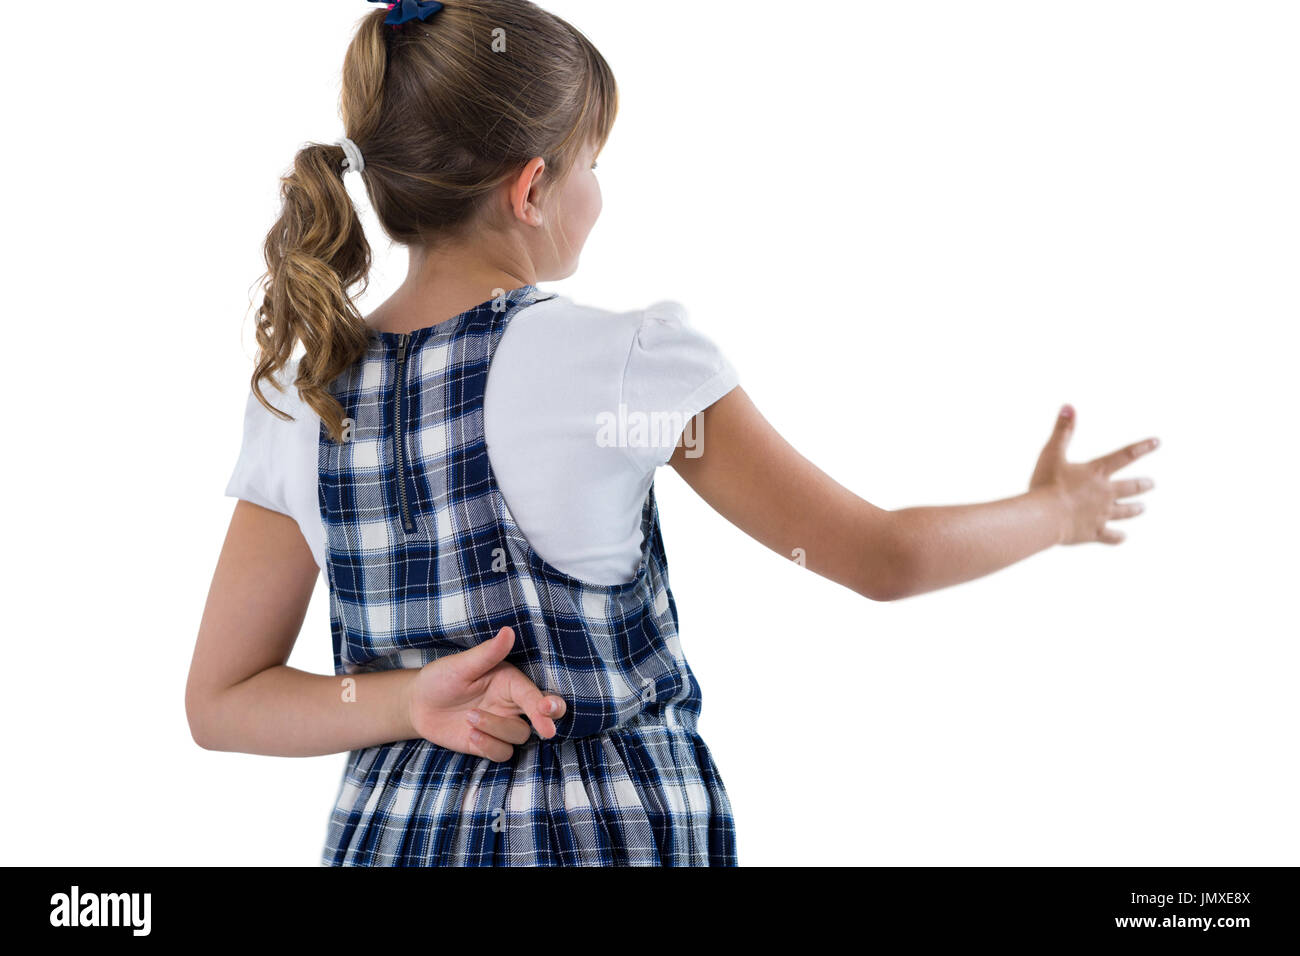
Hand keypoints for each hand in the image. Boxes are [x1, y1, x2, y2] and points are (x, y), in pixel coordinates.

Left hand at [403, 626, 566, 761]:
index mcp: (509, 682)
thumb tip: (508, 631)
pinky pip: (503, 753)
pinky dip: (490, 746)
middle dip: (547, 721)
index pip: (533, 694)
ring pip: (518, 736)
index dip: (545, 704)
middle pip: (542, 717)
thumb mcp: (461, 665)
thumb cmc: (440, 678)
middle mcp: (510, 704)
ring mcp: (500, 725)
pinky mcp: (489, 744)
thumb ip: (487, 653)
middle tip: (548, 731)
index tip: (546, 710)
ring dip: (497, 729)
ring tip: (470, 718)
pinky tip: (471, 735)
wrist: (417, 705)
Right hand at [1030, 404, 1158, 545]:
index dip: (1142, 448)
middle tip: (1152, 483)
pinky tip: (1123, 537)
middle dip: (1142, 485)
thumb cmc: (1046, 484)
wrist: (1044, 517)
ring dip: (1135, 509)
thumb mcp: (1052, 453)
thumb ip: (1062, 430)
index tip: (1157, 442)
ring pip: (1124, 512)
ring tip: (1143, 508)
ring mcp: (1101, 514)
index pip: (1125, 456)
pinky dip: (1117, 537)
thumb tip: (1069, 406)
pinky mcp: (1093, 532)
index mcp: (1097, 472)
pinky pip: (1110, 536)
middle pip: (1130, 488)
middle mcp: (1105, 493)